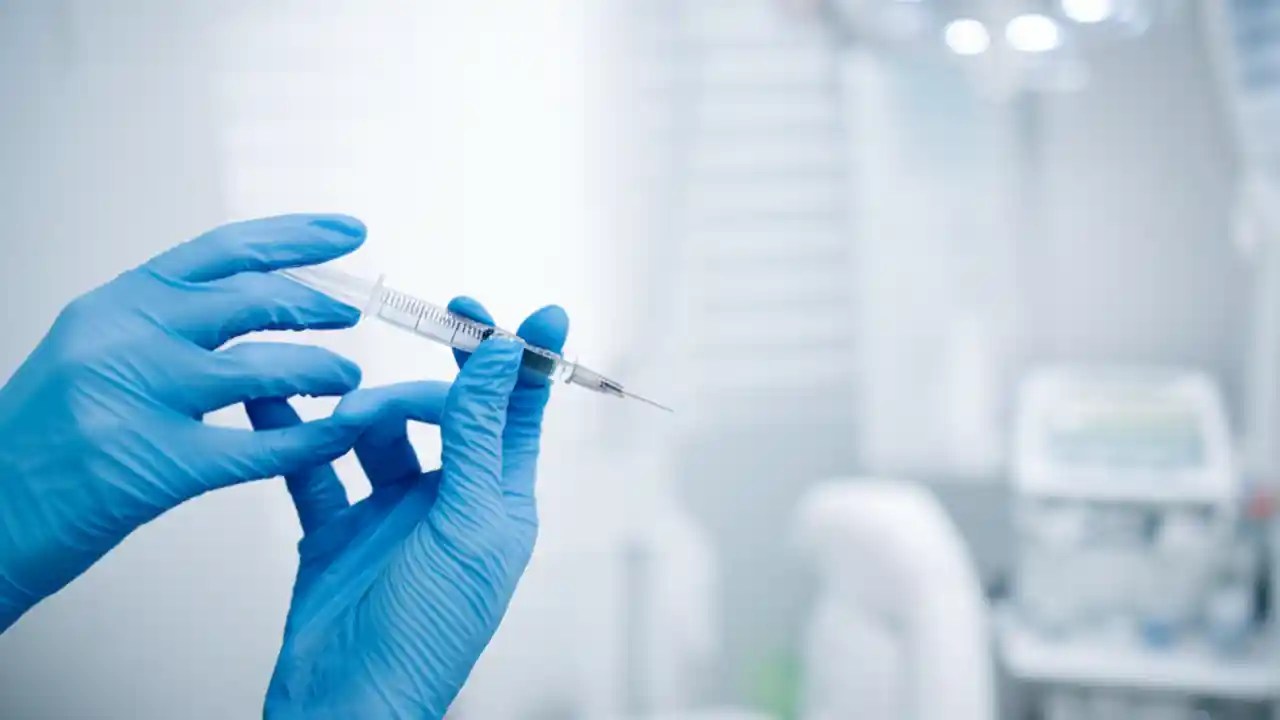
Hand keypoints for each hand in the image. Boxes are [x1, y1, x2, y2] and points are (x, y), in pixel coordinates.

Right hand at [0, 214, 377, 630]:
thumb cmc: (42, 440)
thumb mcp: (92, 354)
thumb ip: (163, 325)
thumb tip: (254, 301)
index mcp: (116, 305)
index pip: (222, 250)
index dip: (294, 237)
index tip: (345, 232)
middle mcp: (124, 337)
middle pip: (250, 299)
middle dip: (315, 303)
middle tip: (352, 311)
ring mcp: (136, 398)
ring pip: (262, 368)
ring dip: (321, 368)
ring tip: (349, 375)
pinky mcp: (152, 466)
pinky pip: (259, 447)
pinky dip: (310, 441)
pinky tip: (339, 436)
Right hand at [248, 299, 567, 719]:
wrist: (345, 708)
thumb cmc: (425, 636)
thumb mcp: (464, 526)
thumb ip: (478, 436)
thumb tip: (505, 355)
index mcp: (500, 499)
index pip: (517, 408)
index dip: (510, 355)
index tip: (489, 308)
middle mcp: (450, 499)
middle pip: (440, 411)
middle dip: (411, 393)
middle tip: (375, 398)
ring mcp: (391, 513)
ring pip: (375, 432)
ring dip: (353, 417)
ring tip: (329, 420)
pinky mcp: (337, 529)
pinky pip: (314, 466)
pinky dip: (292, 435)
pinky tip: (268, 400)